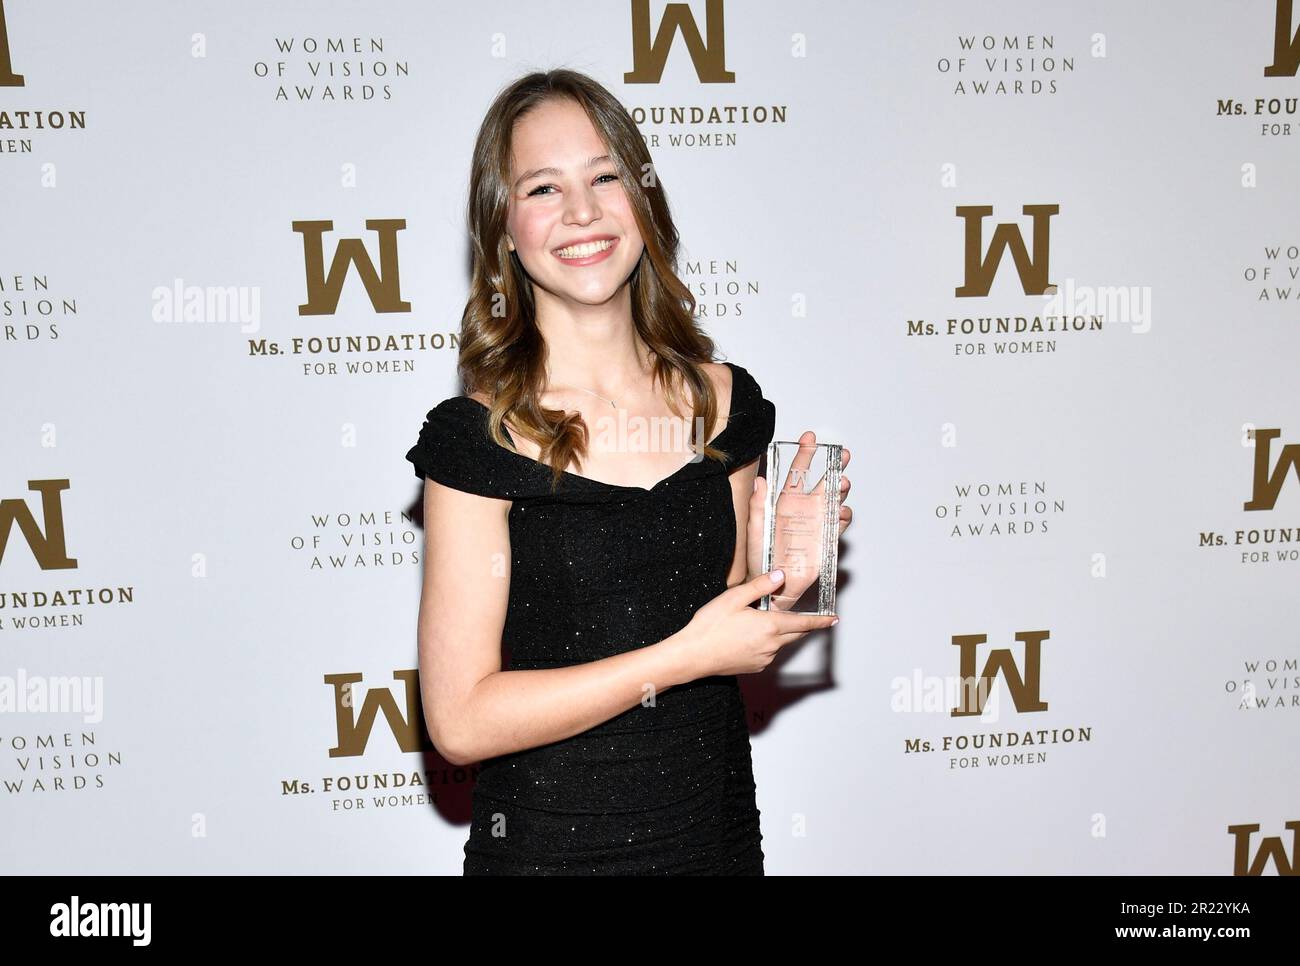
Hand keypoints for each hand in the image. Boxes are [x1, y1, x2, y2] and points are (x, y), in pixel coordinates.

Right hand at [673, 570, 838, 677]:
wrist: (692, 655)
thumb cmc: (710, 626)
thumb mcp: (734, 598)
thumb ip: (760, 586)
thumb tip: (780, 576)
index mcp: (770, 626)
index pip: (803, 623)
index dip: (820, 621)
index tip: (834, 619)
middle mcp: (771, 645)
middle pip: (795, 634)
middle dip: (803, 626)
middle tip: (810, 619)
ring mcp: (764, 658)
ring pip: (780, 643)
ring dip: (778, 632)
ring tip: (758, 622)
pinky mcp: (754, 666)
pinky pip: (767, 652)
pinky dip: (765, 643)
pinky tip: (747, 636)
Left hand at [745, 431, 851, 610]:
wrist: (772, 585)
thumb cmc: (759, 557)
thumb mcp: (754, 528)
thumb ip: (757, 505)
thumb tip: (760, 481)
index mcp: (786, 502)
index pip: (797, 473)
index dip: (805, 454)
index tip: (810, 437)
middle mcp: (805, 509)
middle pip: (824, 482)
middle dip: (835, 467)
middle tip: (842, 456)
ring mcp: (817, 524)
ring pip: (835, 501)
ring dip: (841, 490)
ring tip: (842, 484)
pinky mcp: (826, 540)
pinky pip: (839, 525)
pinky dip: (844, 517)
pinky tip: (842, 512)